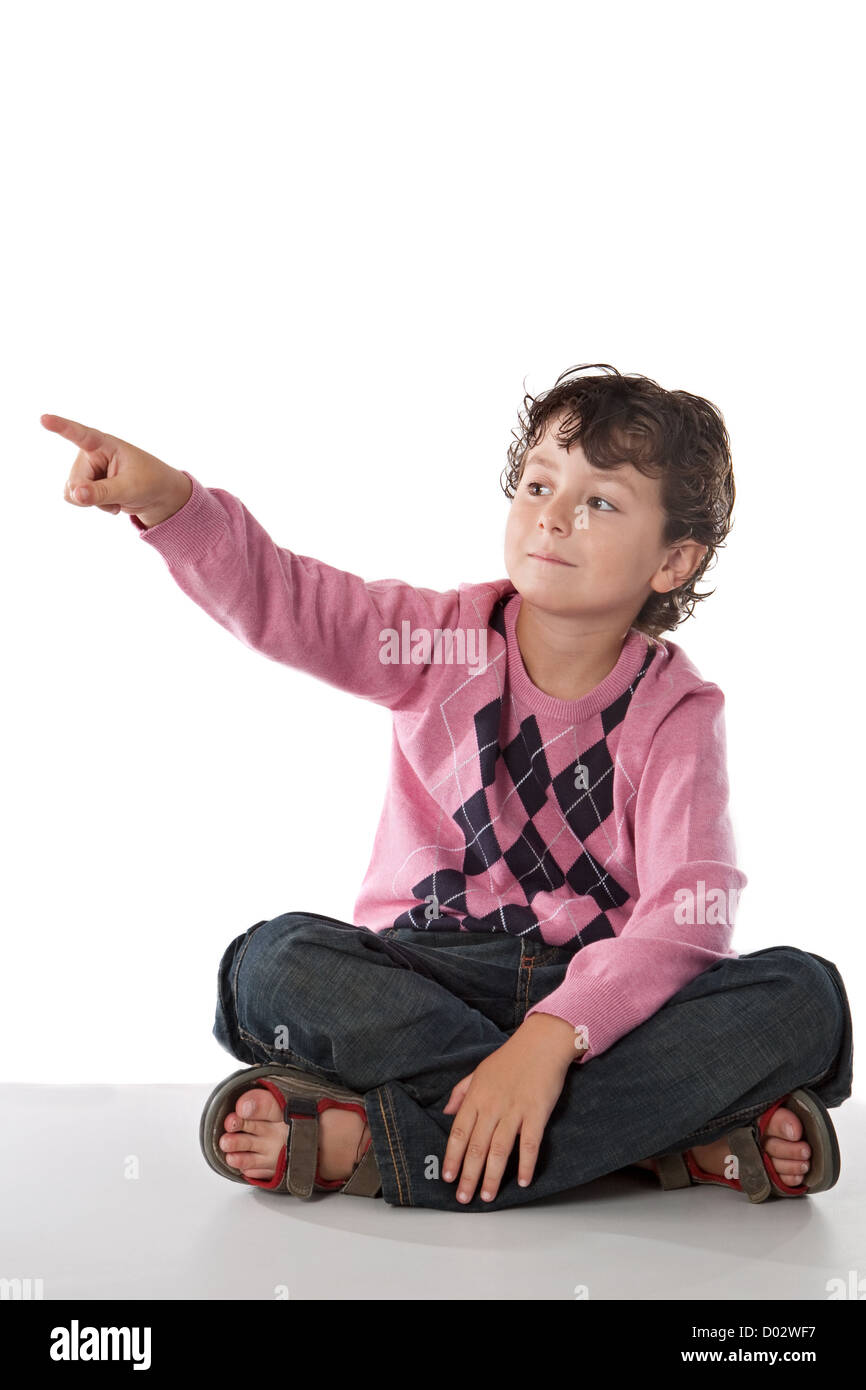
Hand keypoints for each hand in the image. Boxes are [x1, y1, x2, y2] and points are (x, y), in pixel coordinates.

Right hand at [41, 413, 190, 524]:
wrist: (158, 494)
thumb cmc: (149, 482)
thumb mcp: (130, 488)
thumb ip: (102, 492)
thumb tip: (75, 494)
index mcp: (104, 444)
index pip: (79, 434)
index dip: (60, 426)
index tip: (43, 418)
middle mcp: (90, 453)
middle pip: (74, 481)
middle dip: (91, 495)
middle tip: (116, 497)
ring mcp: (86, 469)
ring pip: (73, 493)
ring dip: (93, 502)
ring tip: (116, 497)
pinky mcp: (85, 482)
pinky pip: (77, 499)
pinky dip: (93, 506)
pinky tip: (111, 502)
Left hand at [439, 1017, 575, 1203]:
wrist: (541, 1043)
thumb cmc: (510, 1058)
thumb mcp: (478, 1071)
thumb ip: (460, 1093)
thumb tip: (445, 1113)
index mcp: (476, 1096)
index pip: (459, 1132)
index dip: (453, 1157)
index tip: (448, 1177)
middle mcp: (492, 1106)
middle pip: (476, 1147)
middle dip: (468, 1175)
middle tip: (464, 1198)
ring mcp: (514, 1110)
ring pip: (499, 1150)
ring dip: (492, 1176)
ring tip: (487, 1196)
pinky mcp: (536, 1113)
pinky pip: (529, 1144)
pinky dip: (525, 1164)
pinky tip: (522, 1181)